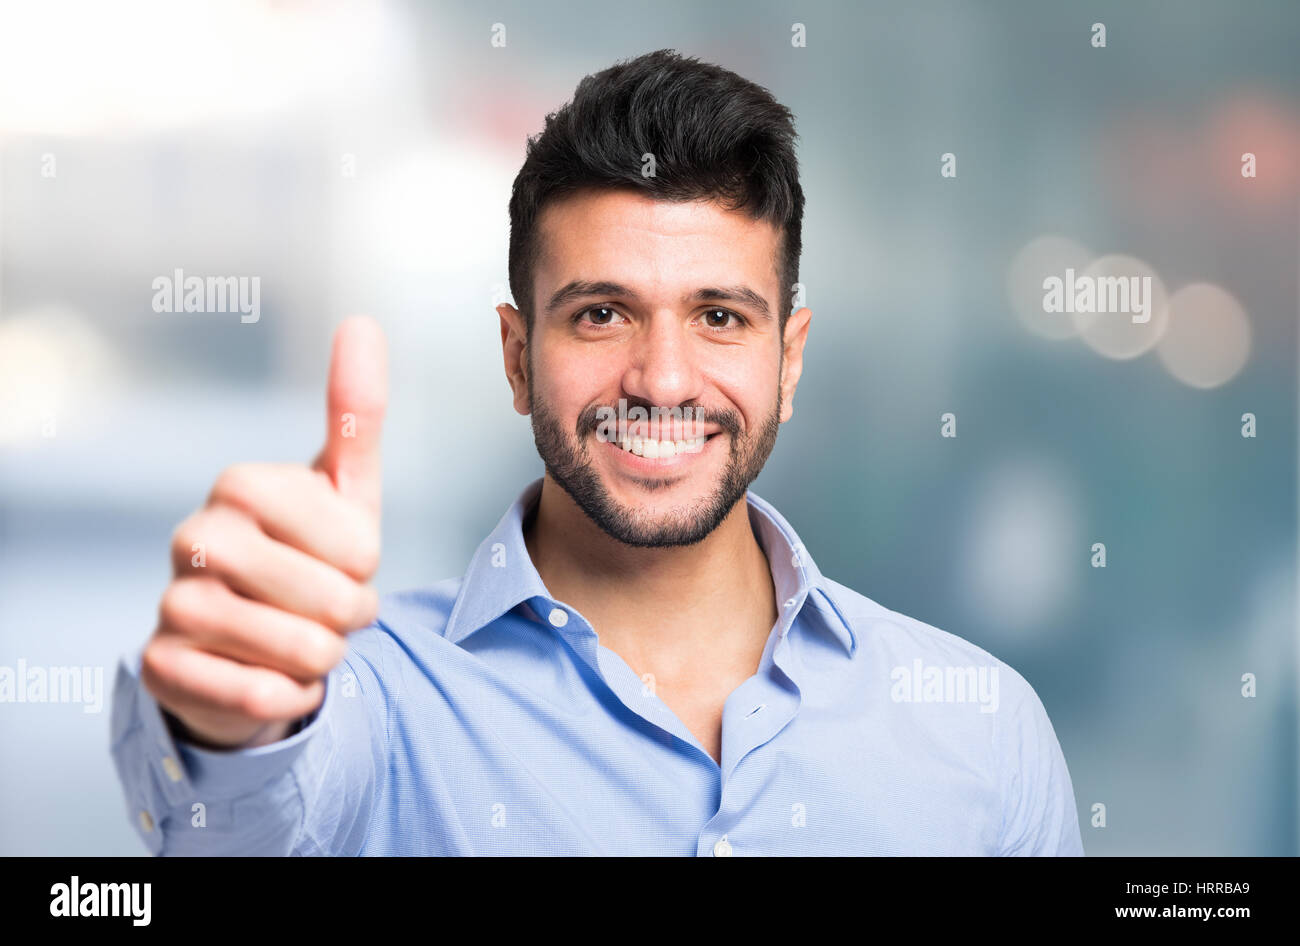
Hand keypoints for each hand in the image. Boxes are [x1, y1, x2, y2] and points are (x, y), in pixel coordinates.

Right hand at [141, 317, 387, 748]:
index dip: (367, 564)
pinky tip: (267, 676)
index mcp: (242, 485)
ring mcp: (172, 604)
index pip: (355, 544)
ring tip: (302, 638)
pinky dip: (286, 697)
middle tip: (328, 606)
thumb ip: (356, 413)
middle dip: (351, 616)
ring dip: (322, 657)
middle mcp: (194, 537)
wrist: (250, 640)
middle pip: (331, 599)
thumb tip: (360, 322)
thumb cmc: (308, 556)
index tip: (347, 559)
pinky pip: (263, 698)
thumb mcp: (344, 492)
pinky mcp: (162, 668)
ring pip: (301, 651)